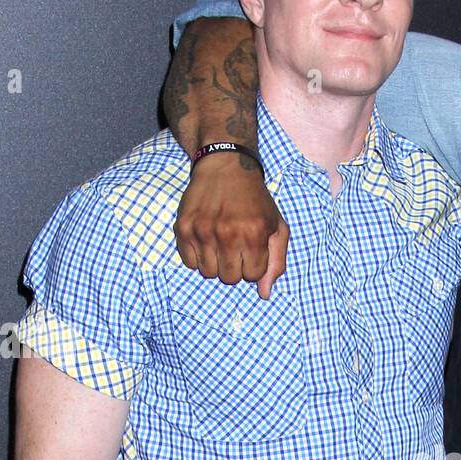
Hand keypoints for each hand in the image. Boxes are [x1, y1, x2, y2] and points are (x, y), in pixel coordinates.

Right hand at [174, 152, 289, 298]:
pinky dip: (197, 256)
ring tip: (220, 241)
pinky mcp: (183, 227)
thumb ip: (276, 262)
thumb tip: (264, 294)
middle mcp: (228, 233)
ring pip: (208, 273)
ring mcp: (203, 230)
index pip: (252, 276)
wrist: (225, 165)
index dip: (253, 264)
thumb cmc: (255, 200)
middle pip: (230, 278)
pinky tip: (206, 238)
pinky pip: (189, 262)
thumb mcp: (276, 226)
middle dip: (235, 266)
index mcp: (254, 233)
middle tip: (235, 245)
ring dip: (216, 262)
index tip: (252, 248)